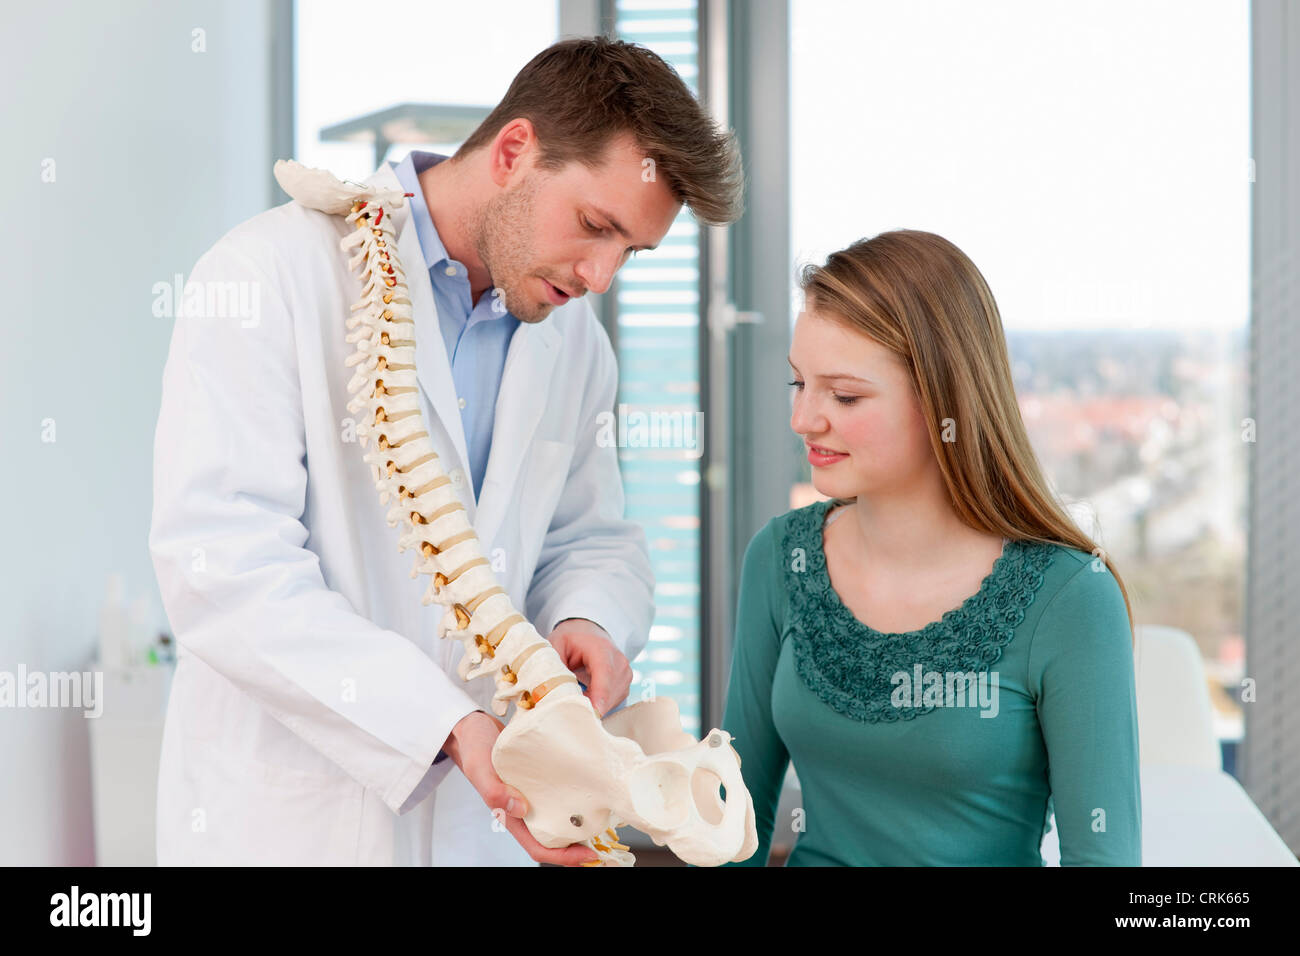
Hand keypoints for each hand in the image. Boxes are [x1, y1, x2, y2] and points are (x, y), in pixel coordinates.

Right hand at [444, 710, 598, 865]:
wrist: (472, 725)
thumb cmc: (473, 748)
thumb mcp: (480, 767)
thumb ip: (494, 791)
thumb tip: (521, 809)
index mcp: (511, 815)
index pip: (538, 848)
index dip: (563, 857)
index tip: (589, 856)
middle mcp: (525, 808)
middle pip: (554, 837)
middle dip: (578, 845)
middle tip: (606, 843)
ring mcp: (534, 793)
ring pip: (559, 816)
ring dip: (580, 822)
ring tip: (605, 818)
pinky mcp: (540, 777)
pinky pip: (560, 792)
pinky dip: (575, 796)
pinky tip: (590, 788)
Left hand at [547, 618, 631, 717]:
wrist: (589, 632)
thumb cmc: (571, 639)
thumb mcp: (556, 644)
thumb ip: (554, 666)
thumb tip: (547, 691)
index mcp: (601, 648)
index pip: (605, 672)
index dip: (600, 693)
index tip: (594, 711)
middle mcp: (618, 661)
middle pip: (610, 691)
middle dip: (592, 706)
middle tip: (569, 713)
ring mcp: (625, 673)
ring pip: (612, 700)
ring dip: (594, 706)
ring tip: (574, 703)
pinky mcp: (624, 684)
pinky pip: (614, 701)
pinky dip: (599, 705)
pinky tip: (585, 700)